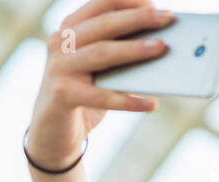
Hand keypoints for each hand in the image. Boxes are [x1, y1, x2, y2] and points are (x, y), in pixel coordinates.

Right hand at [26, 0, 171, 169]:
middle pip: (103, 24)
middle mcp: (61, 43)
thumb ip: (120, 54)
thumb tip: (162, 46)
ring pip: (101, 53)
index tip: (155, 4)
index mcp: (71, 29)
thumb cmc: (85, 95)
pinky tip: (151, 103)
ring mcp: (59, 68)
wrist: (52, 132)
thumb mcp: (100, 69)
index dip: (128, 2)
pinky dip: (128, 100)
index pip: (99, 4)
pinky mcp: (62, 95)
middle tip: (167, 18)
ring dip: (134, 49)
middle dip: (137, 18)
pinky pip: (101, 97)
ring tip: (161, 47)